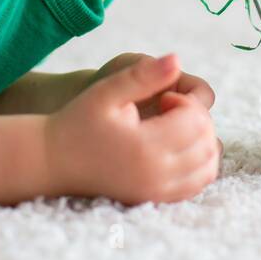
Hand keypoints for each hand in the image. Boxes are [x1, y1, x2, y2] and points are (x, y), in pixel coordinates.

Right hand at [47, 54, 220, 204]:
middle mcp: (155, 175)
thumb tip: (177, 59)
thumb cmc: (77, 121)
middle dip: (198, 120)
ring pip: (208, 167)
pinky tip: (178, 146)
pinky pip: (195, 186)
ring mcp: (156, 192)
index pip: (196, 120)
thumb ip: (144, 75)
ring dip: (203, 141)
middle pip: (207, 143)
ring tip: (174, 126)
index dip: (187, 101)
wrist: (52, 161)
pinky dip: (199, 164)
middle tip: (169, 110)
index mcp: (145, 147)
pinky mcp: (154, 200)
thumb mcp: (108, 92)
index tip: (163, 97)